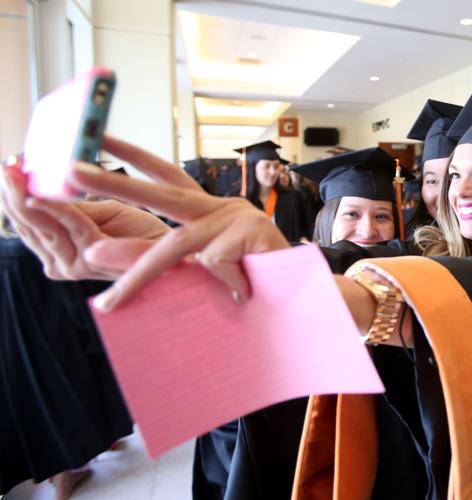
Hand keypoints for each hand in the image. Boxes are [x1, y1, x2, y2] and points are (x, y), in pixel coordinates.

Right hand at [1, 155, 168, 279]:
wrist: (179, 251)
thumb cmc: (143, 232)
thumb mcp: (103, 211)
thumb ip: (74, 203)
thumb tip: (47, 180)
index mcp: (59, 251)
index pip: (27, 221)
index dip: (14, 193)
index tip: (7, 166)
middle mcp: (62, 263)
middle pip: (28, 225)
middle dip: (14, 192)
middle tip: (7, 165)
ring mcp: (76, 265)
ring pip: (43, 228)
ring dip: (27, 198)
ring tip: (16, 172)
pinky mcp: (96, 261)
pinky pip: (72, 229)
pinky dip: (55, 210)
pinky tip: (41, 194)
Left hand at [65, 137, 289, 311]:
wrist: (305, 294)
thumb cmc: (252, 282)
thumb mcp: (199, 269)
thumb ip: (153, 259)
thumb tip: (89, 253)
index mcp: (206, 211)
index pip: (164, 176)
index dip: (131, 155)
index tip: (97, 136)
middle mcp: (217, 208)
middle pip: (159, 191)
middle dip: (113, 181)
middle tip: (71, 170)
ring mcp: (235, 219)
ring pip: (175, 244)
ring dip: (136, 273)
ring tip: (110, 303)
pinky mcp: (253, 234)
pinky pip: (217, 265)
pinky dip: (222, 284)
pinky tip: (243, 293)